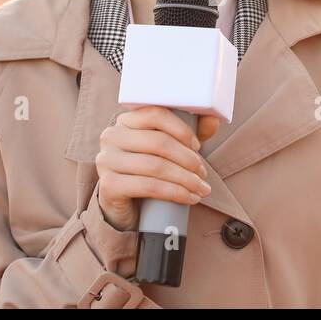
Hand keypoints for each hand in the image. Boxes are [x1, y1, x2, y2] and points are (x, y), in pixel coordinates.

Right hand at [94, 106, 220, 231]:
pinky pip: (149, 186)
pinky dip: (175, 193)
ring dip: (186, 179)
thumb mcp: (169, 150)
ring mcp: (106, 160)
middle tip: (203, 174)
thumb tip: (214, 120)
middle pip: (159, 142)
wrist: (125, 205)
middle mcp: (112, 136)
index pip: (156, 114)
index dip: (182, 129)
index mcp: (125, 121)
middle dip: (188, 159)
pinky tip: (189, 198)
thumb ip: (190, 133)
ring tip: (201, 188)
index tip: (197, 146)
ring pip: (156, 166)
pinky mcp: (108, 185)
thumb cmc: (149, 171)